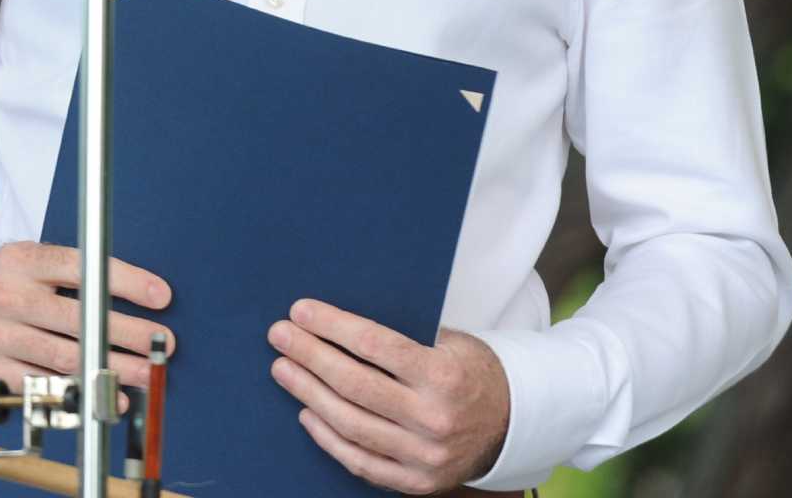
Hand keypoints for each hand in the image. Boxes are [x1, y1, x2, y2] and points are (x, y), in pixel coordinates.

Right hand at [0, 241, 173, 391]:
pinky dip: (78, 392)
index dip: (125, 281)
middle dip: (127, 333)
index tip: (160, 295)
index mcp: (21, 261)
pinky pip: (42, 385)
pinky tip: (104, 394)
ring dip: (112, 367)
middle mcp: (7, 296)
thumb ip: (67, 273)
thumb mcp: (25, 263)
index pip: (80, 267)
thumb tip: (124, 293)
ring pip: (66, 357)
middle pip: (78, 318)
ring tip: (145, 372)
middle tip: (161, 342)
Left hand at [267, 298, 508, 494]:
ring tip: (283, 369)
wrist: (512, 424)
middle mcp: (434, 419)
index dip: (332, 325)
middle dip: (310, 355)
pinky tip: (306, 413)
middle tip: (279, 335)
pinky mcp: (417, 482)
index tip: (300, 311)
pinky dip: (328, 438)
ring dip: (309, 394)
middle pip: (355, 384)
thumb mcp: (448, 342)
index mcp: (444, 376)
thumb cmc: (469, 371)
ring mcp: (425, 456)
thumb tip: (335, 319)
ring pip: (351, 424)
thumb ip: (402, 336)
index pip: (375, 344)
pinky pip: (361, 462)